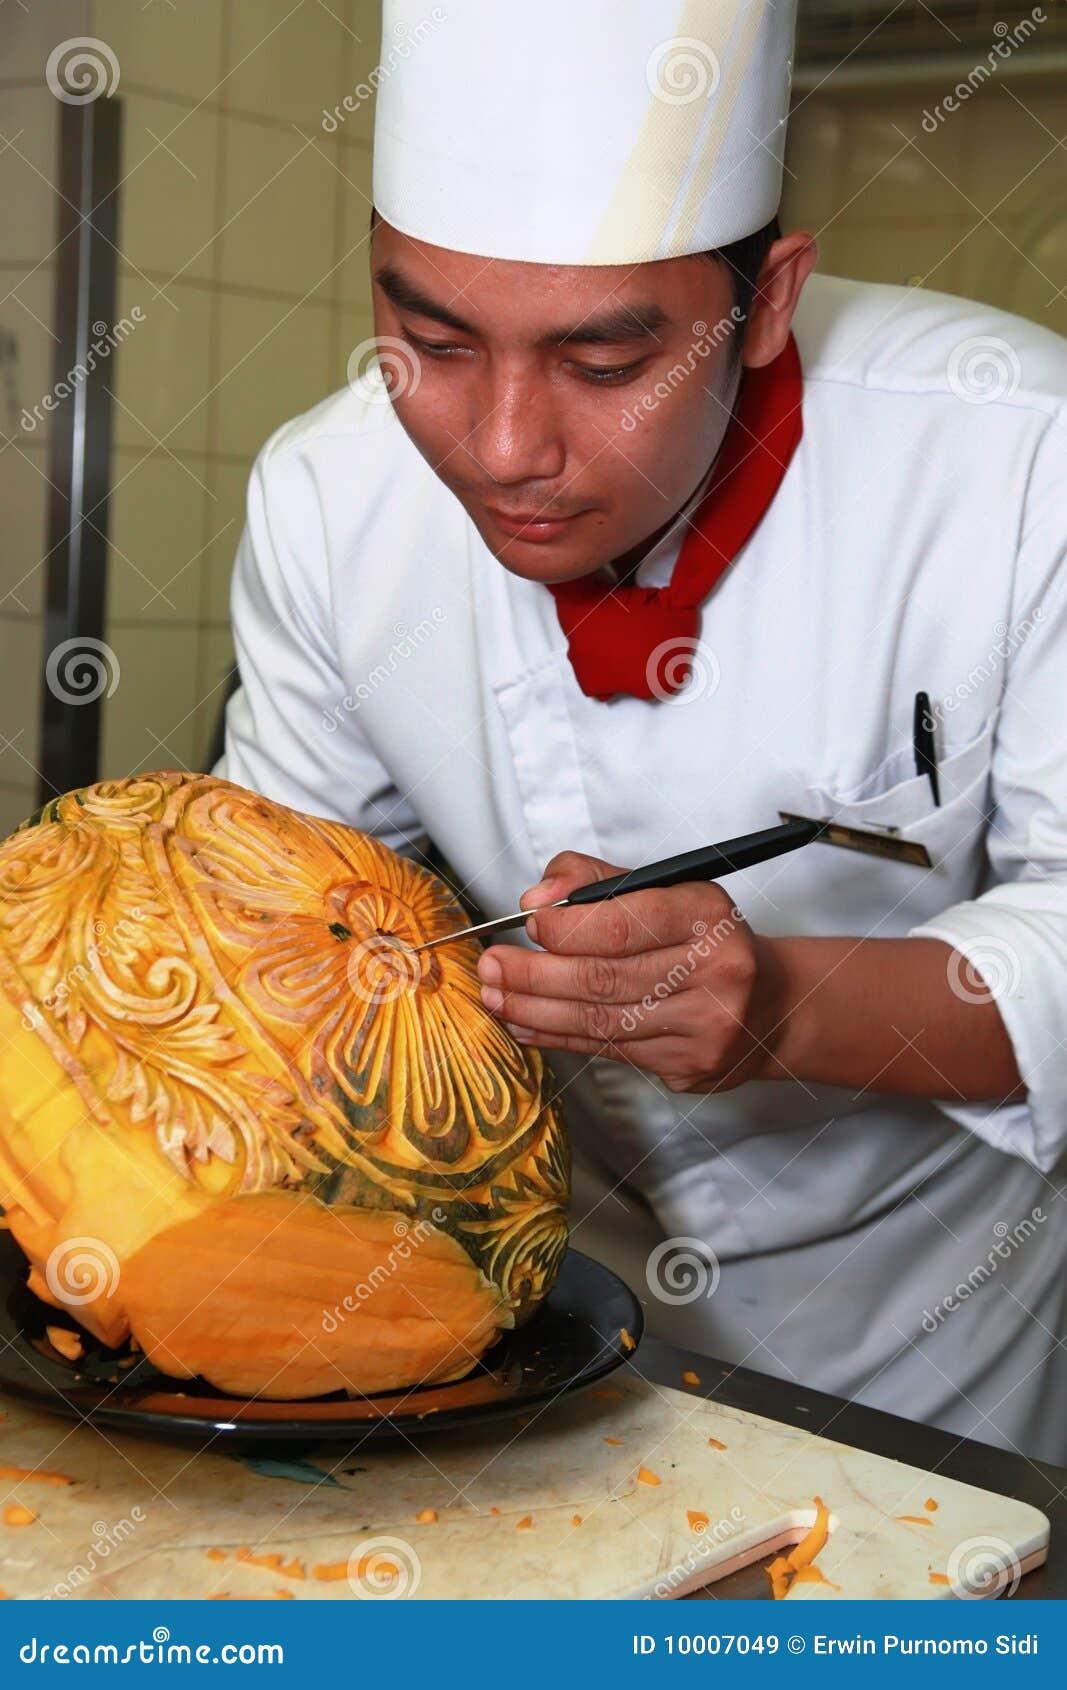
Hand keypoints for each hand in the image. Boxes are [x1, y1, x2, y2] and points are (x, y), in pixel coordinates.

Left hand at [476, 850, 787, 1092]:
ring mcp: (704, 1026)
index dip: (565, 928)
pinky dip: (558, 1036)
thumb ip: (596, 881)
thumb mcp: (664, 891)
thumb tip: (539, 896)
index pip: (623, 924)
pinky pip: (608, 1050)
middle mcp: (714, 971)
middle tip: (490, 966)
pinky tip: (525, 1024)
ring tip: (495, 996)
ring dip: (534, 1009)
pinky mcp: (689, 1066)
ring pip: (600, 1021)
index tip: (528, 923)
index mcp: (707, 916)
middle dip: (533, 974)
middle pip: (602, 978)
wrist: (770, 1006)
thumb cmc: (704, 940)